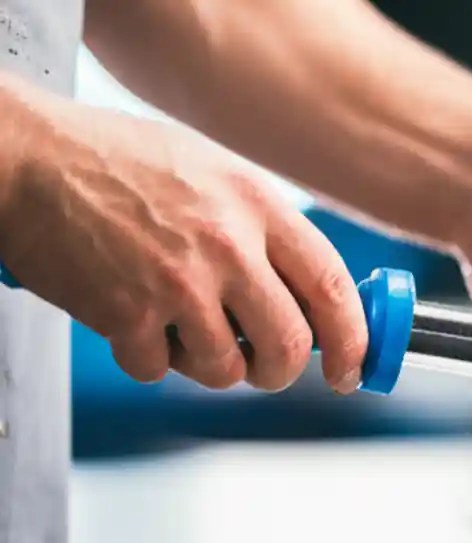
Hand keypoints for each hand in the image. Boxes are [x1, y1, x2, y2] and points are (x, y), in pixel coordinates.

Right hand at [0, 99, 365, 392]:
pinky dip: (150, 358)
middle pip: (291, 346)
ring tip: (184, 326)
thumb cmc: (120, 161)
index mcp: (258, 207)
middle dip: (282, 371)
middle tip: (267, 367)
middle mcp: (226, 246)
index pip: (333, 289)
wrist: (30, 157)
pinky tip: (136, 318)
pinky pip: (159, 370)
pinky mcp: (126, 315)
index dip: (354, 341)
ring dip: (211, 365)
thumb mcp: (217, 172)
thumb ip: (265, 229)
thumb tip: (310, 293)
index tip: (351, 368)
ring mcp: (177, 284)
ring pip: (227, 370)